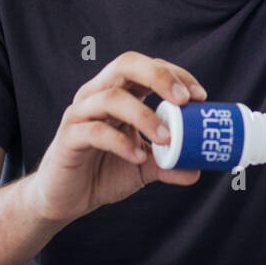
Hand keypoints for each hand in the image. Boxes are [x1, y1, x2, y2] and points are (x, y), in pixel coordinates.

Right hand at [29, 51, 206, 223]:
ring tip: (166, 139)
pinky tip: (138, 157)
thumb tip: (198, 169)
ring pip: (111, 97)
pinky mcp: (68, 137)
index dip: (175, 75)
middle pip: (126, 65)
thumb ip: (169, 164)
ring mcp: (81, 114)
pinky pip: (94, 131)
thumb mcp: (144, 167)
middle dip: (159, 77)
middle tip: (184, 100)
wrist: (65, 199)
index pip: (148, 68)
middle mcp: (97, 95)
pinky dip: (120, 143)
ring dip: (144, 115)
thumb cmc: (103, 172)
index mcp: (119, 94)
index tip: (200, 96)